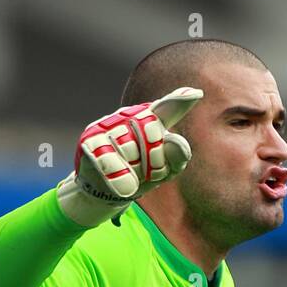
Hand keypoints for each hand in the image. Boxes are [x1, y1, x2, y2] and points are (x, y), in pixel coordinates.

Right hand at [57, 87, 203, 226]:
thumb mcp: (165, 170)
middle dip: (155, 161)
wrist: (106, 192)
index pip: (167, 109)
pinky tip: (123, 185)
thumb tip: (175, 141)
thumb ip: (177, 156)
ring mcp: (108, 124)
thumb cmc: (140, 175)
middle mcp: (129, 116)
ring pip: (131, 151)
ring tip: (130, 175)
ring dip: (136, 173)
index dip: (180, 101)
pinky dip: (119, 179)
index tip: (196, 94)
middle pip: (153, 134)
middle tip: (147, 172)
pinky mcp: (90, 139)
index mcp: (152, 119)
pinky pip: (110, 161)